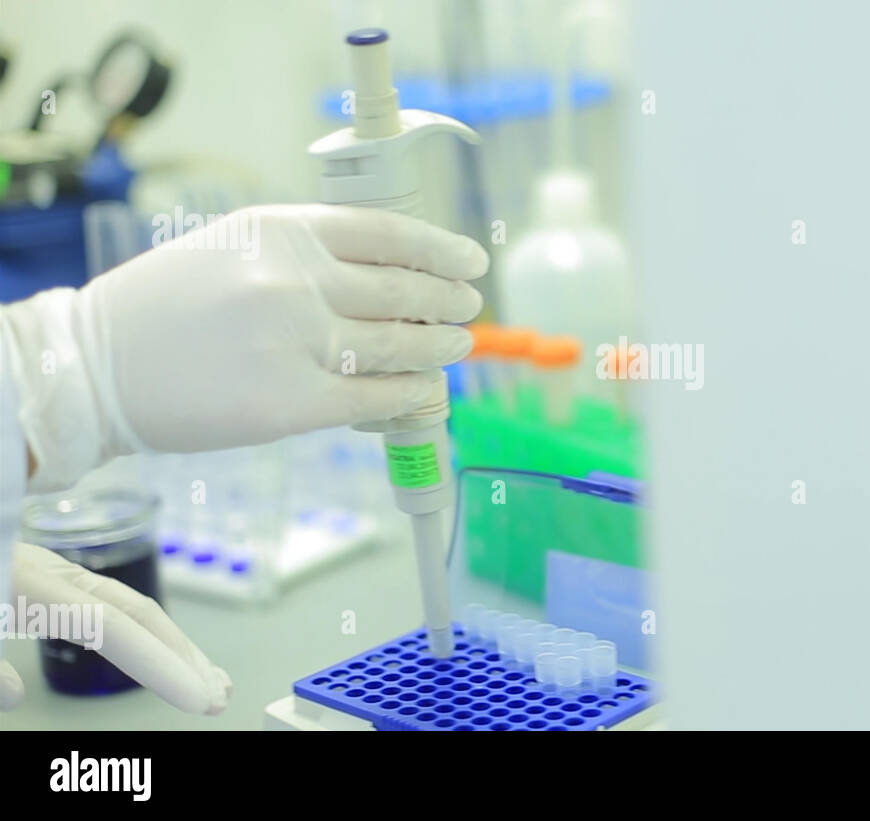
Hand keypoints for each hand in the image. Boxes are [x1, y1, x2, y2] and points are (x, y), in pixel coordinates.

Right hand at [0, 204, 487, 491]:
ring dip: (439, 349)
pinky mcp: (292, 403)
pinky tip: (426, 392)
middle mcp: (296, 280)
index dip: (442, 249)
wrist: (95, 366)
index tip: (472, 260)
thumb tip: (391, 273)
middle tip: (470, 309)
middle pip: (404, 291)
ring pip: (399, 346)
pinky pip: (376, 398)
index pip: (390, 234)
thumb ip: (309, 251)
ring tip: (457, 348)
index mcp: (284, 230)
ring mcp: (296, 342)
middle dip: (448, 302)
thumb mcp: (237, 246)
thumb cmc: (167, 306)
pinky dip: (411, 395)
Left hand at [0, 542, 230, 713]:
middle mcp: (53, 573)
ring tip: (207, 680)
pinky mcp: (48, 579)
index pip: (112, 625)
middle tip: (218, 697)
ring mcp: (53, 572)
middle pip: (137, 612)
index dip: (160, 660)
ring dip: (172, 646)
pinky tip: (159, 653)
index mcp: (32, 582)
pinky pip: (109, 606)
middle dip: (183, 656)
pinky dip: (141, 633)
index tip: (197, 697)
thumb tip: (14, 697)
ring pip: (129, 608)